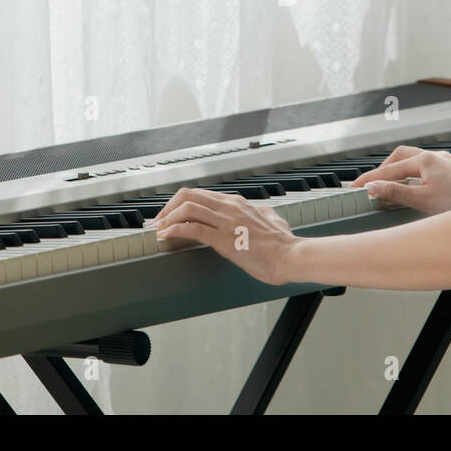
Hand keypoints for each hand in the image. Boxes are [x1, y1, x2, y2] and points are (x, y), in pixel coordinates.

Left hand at [146, 187, 299, 285]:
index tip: (170, 215)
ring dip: (167, 218)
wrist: (292, 257)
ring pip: (187, 207)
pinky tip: (165, 237)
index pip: (200, 194)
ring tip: (158, 230)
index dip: (179, 204)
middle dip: (167, 208)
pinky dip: (173, 230)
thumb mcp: (271, 219)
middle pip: (188, 195)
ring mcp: (226, 221)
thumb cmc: (283, 244)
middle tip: (157, 222)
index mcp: (237, 203)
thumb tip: (259, 212)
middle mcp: (229, 207)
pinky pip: (192, 228)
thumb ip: (260, 213)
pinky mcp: (224, 238)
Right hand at [349, 145, 450, 216]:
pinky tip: (413, 186)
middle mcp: (435, 156)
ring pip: (413, 160)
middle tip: (370, 184)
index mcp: (425, 160)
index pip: (389, 169)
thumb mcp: (422, 201)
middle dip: (383, 169)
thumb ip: (395, 193)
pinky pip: (425, 167)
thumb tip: (371, 187)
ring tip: (387, 185)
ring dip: (398, 170)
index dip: (370, 179)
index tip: (354, 188)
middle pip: (400, 156)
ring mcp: (445, 163)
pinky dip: (412, 174)